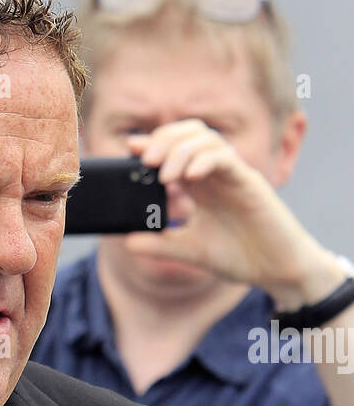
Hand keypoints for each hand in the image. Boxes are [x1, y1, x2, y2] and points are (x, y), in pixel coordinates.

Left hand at [124, 121, 345, 306]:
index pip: (175, 150)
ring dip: (180, 150)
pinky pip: (226, 159)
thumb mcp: (191, 251)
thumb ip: (160, 245)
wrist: (277, 270)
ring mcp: (234, 176)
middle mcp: (216, 174)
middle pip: (190, 135)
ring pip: (207, 140)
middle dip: (164, 140)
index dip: (153, 144)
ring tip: (163, 173)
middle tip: (144, 159)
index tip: (129, 149)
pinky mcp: (250, 183)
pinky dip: (205, 161)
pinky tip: (189, 175)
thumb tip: (127, 242)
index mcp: (201, 185)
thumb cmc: (241, 256)